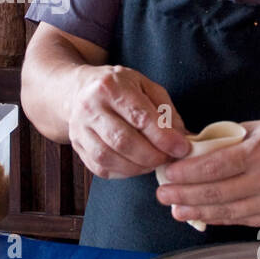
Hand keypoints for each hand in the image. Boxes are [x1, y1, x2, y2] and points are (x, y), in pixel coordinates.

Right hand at [68, 65, 191, 179]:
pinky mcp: (77, 147)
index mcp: (110, 86)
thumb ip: (165, 110)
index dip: (163, 137)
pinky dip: (123, 172)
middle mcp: (90, 107)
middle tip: (169, 159)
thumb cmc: (119, 88)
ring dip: (138, 167)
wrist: (79, 90)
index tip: (182, 148)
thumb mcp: (145, 86)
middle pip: (122, 141)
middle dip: (152, 156)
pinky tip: (136, 166)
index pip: (140, 116)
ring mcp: (79, 129)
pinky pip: (101, 168)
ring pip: (109, 158)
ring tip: (153, 163)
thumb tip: (182, 137)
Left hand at [154, 116, 259, 227]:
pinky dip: (219, 218)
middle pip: (216, 194)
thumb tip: (190, 146)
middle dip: (184, 196)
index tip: (166, 174)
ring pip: (227, 212)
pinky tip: (202, 215)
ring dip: (197, 212)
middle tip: (162, 196)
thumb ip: (227, 139)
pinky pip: (241, 220)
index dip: (186, 174)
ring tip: (176, 210)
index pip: (214, 167)